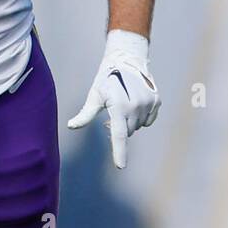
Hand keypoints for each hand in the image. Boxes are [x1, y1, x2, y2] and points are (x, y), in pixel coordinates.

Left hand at [67, 30, 159, 168]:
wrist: (127, 61)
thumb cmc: (106, 80)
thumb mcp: (95, 96)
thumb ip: (85, 114)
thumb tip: (71, 126)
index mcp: (118, 107)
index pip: (119, 135)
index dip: (119, 152)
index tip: (120, 167)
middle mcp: (136, 107)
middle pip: (127, 132)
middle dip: (119, 127)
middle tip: (113, 111)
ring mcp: (148, 104)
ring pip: (137, 127)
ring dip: (130, 121)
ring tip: (124, 104)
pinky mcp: (157, 101)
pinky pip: (148, 120)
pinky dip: (141, 116)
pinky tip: (135, 103)